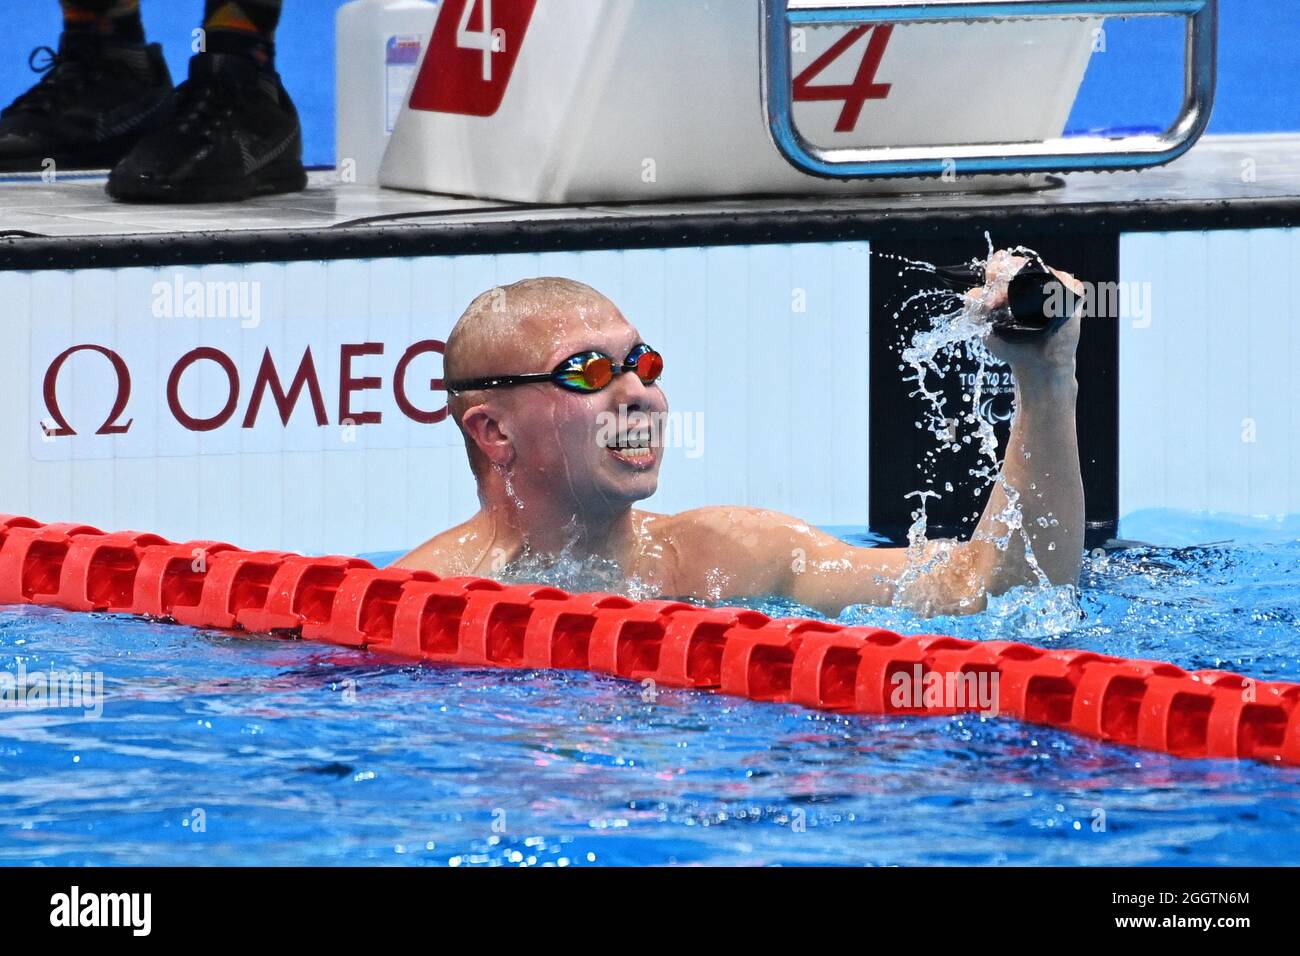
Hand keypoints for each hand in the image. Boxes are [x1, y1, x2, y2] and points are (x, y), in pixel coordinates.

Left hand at [965, 249, 1083, 379]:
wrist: (1037, 365)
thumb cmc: (1012, 348)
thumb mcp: (987, 331)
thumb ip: (975, 313)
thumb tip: (972, 293)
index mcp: (1010, 287)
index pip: (1004, 265)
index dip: (998, 265)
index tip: (993, 273)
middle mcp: (1032, 284)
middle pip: (1024, 262)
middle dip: (1013, 265)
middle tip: (1003, 277)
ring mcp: (1052, 290)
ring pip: (1047, 270)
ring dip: (1036, 276)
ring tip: (1025, 294)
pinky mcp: (1071, 298)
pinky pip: (1070, 284)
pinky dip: (1062, 285)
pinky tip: (1052, 299)